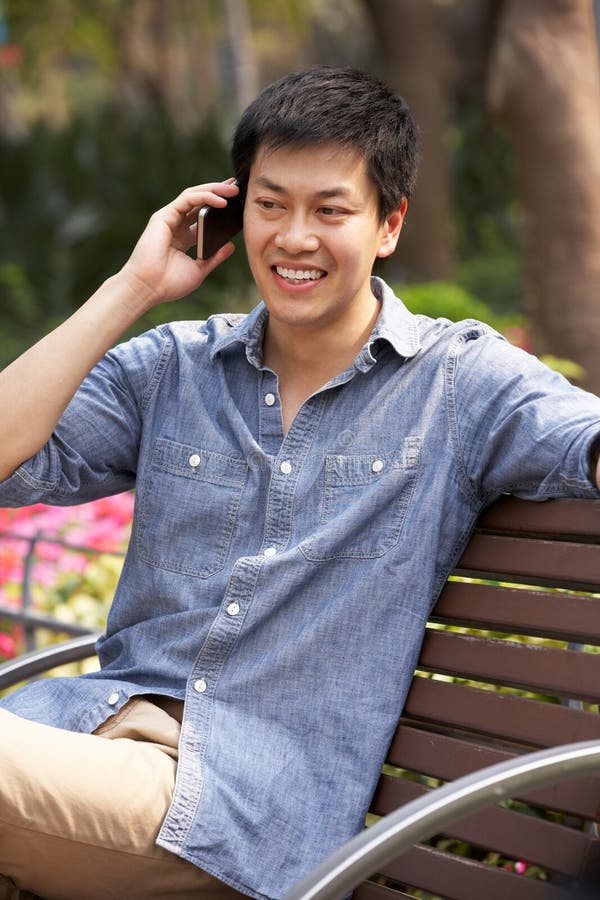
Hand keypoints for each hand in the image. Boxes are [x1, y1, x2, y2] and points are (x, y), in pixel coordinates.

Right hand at [120, 181, 239, 308]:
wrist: (149, 288)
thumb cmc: (169, 284)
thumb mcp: (199, 270)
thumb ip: (214, 257)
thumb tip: (231, 246)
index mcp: (183, 238)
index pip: (203, 217)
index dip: (219, 209)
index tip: (236, 204)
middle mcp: (176, 225)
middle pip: (199, 202)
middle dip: (219, 192)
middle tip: (237, 189)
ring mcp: (169, 219)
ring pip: (194, 196)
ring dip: (214, 190)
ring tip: (233, 190)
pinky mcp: (164, 216)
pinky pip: (188, 199)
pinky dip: (205, 197)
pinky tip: (221, 200)